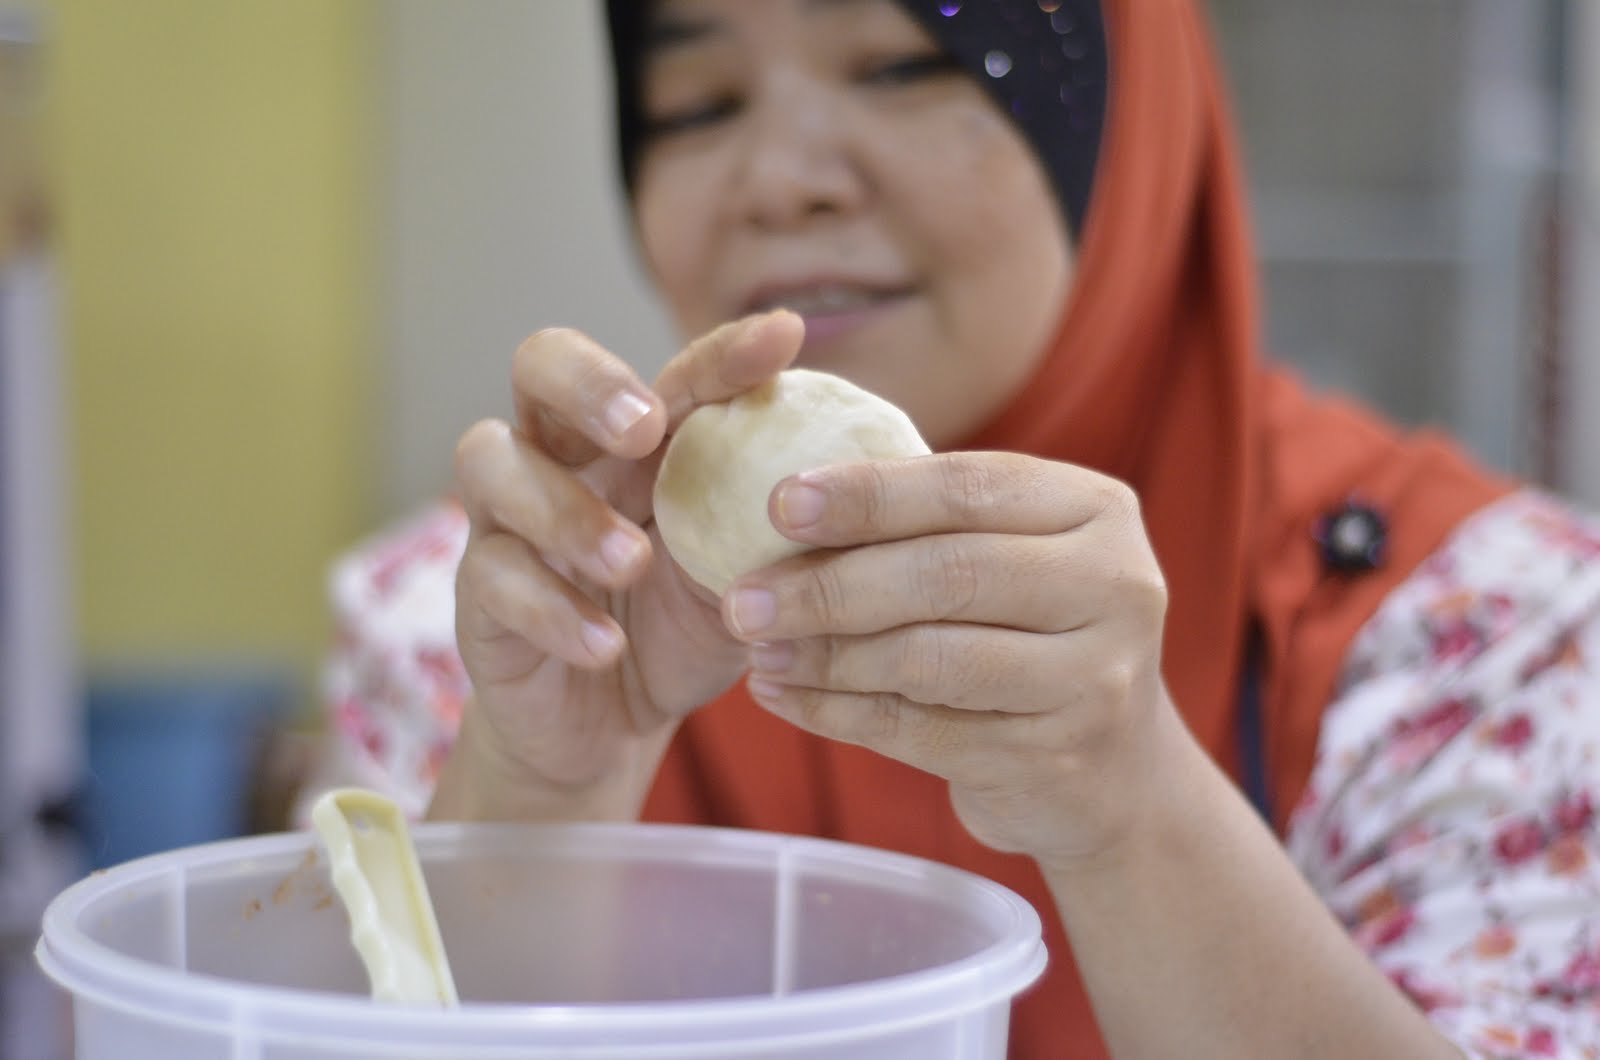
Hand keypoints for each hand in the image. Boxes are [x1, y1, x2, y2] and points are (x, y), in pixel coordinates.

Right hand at [441, 310, 804, 818]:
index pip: (670, 373)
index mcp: (634, 444)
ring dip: (566, 508)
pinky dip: (553, 609)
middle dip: (590, 384)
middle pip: (538, 367)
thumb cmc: (677, 629)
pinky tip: (605, 644)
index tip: (784, 339)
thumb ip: (776, 529)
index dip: (721, 352)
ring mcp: (507, 520)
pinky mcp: (477, 595)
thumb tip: (874, 490)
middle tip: (645, 428)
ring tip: (630, 558)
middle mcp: (563, 459)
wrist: (607, 726)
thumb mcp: (739, 577)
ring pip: (494, 464)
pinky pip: (491, 578)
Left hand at [726, 451, 1180, 865]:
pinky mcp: (1055, 758)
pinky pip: (920, 732)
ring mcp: (1094, 678)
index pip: (968, 487)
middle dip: (831, 585)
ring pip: (930, 659)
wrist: (1111, 776)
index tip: (777, 503)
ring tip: (756, 651)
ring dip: (827, 656)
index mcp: (1094, 509)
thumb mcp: (1007, 557)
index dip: (868, 494)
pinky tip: (782, 698)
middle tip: (742, 597)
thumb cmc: (1028, 636)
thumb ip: (926, 523)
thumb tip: (785, 498)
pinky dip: (838, 714)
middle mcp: (1114, 585)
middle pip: (948, 574)